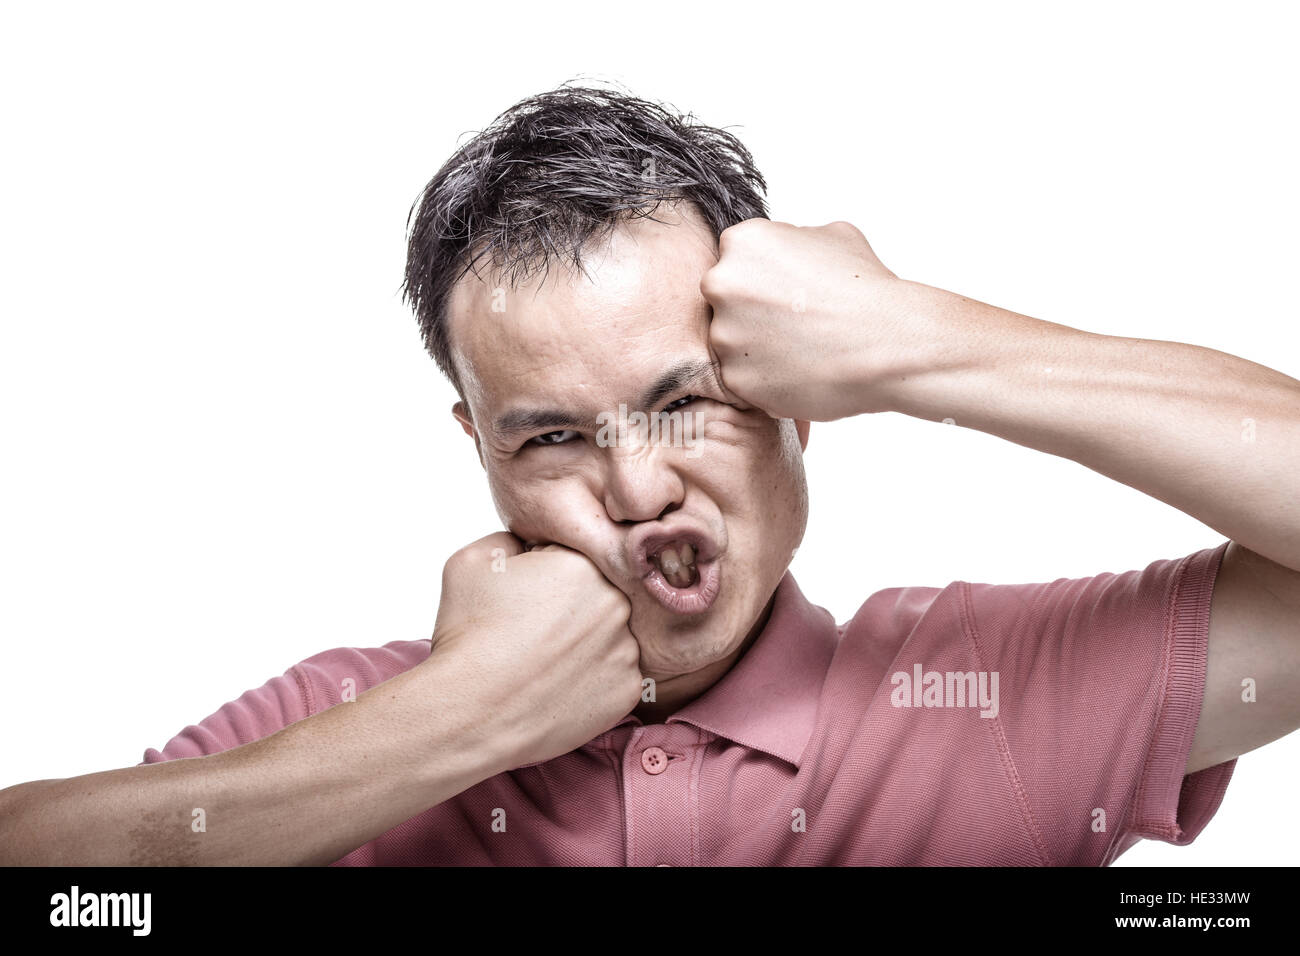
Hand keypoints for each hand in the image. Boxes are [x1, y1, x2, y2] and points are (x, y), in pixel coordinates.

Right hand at [428, 532, 642, 770]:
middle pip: (599, 595)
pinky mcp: (629, 691)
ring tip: (545, 662)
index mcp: (584, 564)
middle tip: (535, 631)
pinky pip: (617, 675)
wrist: (470, 714)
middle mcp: (617, 603)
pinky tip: (560, 686)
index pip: (574, 557)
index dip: (546, 574)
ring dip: (587, 643)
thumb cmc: (467, 637)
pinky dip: (593, 679)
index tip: (526, 596)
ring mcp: (627, 649)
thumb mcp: (473, 562)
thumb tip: (530, 543)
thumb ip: (511, 537)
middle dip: (572, 607)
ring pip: (611, 635)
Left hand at [701, 218, 922, 420]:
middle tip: (792, 324)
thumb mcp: (834, 236)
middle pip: (726, 300)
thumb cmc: (867, 292)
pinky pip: (743, 377)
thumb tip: (786, 247)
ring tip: (801, 350)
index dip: (762, 279)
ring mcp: (725, 334)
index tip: (785, 293)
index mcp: (742, 243)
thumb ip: (794, 240)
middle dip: (752, 312)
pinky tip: (799, 372)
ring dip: (757, 347)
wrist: (888, 345)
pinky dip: (766, 379)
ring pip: (731, 341)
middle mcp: (723, 284)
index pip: (735, 261)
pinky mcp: (735, 378)